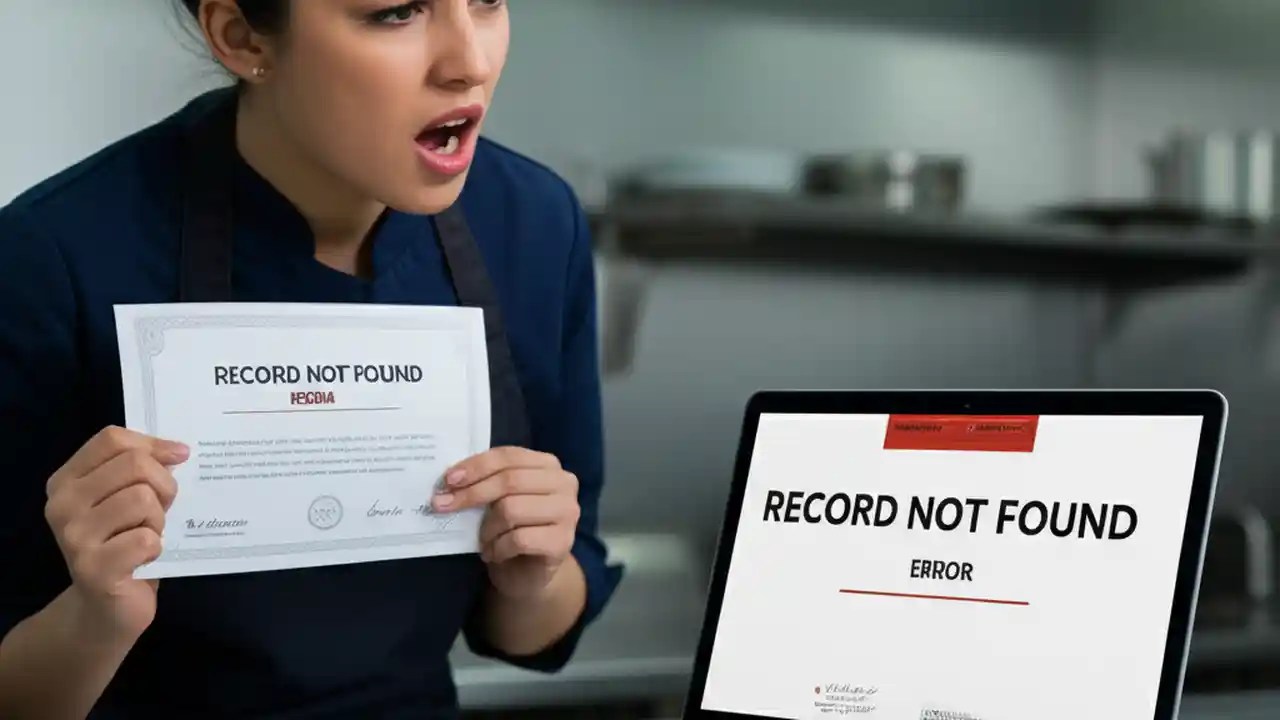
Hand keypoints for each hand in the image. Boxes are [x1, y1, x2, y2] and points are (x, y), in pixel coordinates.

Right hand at [43, 426, 187, 640]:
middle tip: (160, 511)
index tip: (177, 457)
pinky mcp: (93, 569)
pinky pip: (146, 539)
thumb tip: (177, 451)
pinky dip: (156, 548)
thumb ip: (141, 470)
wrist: (104, 610)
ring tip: (146, 536)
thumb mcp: (126, 499)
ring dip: (158, 520)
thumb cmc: (122, 545)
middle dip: (163, 485)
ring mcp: (74, 537)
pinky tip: (142, 560)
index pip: (113, 439)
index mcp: (66, 481)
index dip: (153, 445)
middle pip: (135, 465)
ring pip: (143, 499)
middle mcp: (62, 505)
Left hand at [434, 447, 579, 599]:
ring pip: (512, 510)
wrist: (530, 574)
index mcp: (548, 465)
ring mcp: (568, 513)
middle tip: (443, 506)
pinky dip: (498, 548)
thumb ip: (486, 482)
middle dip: (472, 494)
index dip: (477, 466)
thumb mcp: (499, 499)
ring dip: (487, 529)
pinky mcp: (562, 542)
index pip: (509, 456)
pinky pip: (519, 539)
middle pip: (510, 481)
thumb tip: (451, 480)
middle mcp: (564, 484)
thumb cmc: (512, 529)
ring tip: (483, 540)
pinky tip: (494, 554)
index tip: (448, 480)